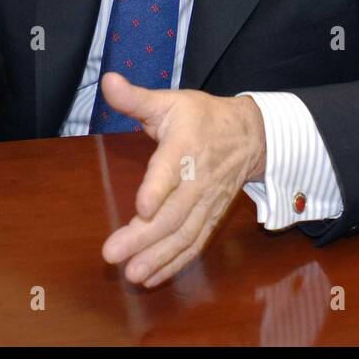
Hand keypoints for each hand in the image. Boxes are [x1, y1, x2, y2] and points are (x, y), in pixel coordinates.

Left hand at [99, 73, 266, 288]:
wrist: (251, 136)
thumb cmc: (202, 117)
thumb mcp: (170, 101)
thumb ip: (136, 98)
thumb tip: (107, 81)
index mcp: (186, 145)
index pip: (172, 169)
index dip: (158, 188)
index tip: (142, 207)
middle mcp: (198, 178)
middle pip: (174, 212)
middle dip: (144, 237)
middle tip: (113, 254)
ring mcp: (206, 202)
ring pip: (184, 234)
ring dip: (158, 257)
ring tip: (132, 274)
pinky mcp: (210, 217)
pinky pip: (194, 244)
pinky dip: (174, 264)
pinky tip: (151, 277)